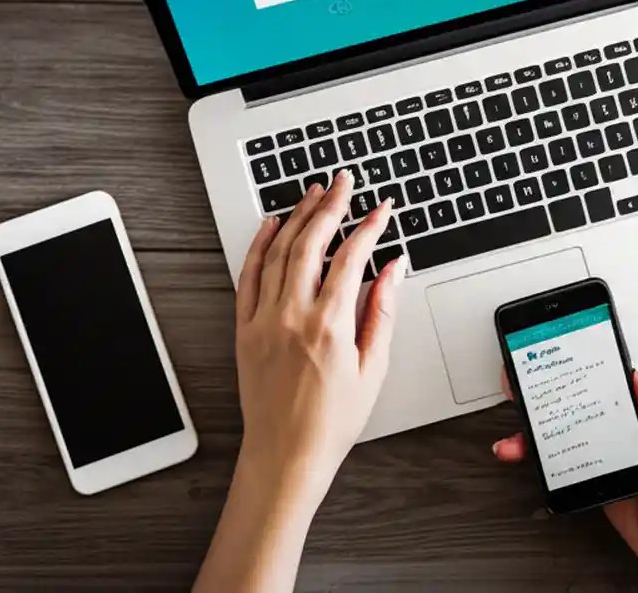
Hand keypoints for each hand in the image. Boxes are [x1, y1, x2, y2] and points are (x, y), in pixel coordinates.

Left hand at [234, 170, 406, 504]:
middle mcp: (292, 316)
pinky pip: (248, 274)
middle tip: (343, 182)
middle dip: (330, 205)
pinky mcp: (244, 328)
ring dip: (297, 216)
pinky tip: (271, 224)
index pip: (351, 257)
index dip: (369, 227)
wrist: (286, 454)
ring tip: (314, 193)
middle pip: (311, 242)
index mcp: (330, 325)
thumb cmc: (332, 420)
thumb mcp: (373, 368)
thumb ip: (382, 312)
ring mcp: (264, 320)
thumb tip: (392, 270)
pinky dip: (259, 244)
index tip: (382, 210)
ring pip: (279, 251)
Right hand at [492, 366, 637, 592]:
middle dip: (554, 402)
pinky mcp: (602, 486)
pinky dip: (548, 465)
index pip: (618, 390)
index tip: (564, 362)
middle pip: (586, 412)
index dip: (591, 374)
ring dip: (542, 437)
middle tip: (525, 393)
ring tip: (518, 436)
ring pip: (572, 439)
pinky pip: (571, 469)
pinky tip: (530, 460)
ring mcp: (615, 463)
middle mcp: (632, 440)